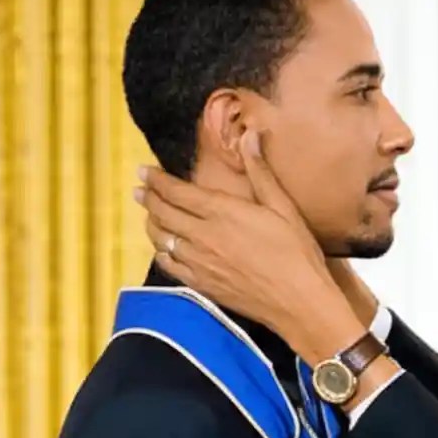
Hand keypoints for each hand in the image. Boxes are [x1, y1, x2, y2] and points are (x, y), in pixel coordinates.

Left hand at [134, 129, 348, 336]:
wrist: (298, 302)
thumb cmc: (296, 253)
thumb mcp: (283, 207)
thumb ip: (260, 172)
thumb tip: (250, 136)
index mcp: (222, 212)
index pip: (176, 191)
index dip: (156, 179)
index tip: (143, 170)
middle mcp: (203, 236)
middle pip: (163, 213)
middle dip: (148, 197)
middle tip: (139, 189)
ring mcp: (199, 262)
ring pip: (161, 238)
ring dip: (151, 223)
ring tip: (148, 214)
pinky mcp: (202, 284)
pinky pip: (168, 265)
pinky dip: (160, 252)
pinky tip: (162, 248)